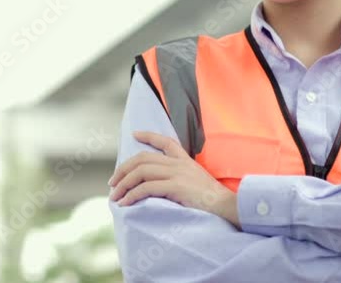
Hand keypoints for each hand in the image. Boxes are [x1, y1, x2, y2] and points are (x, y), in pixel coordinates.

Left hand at [108, 131, 239, 227]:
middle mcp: (179, 163)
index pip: (165, 141)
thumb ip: (182, 178)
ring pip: (141, 172)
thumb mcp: (197, 182)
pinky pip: (146, 188)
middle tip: (112, 182)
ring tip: (115, 196)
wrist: (228, 207)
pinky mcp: (176, 186)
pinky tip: (125, 203)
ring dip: (123, 184)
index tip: (134, 134)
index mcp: (185, 161)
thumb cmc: (214, 201)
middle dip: (123, 169)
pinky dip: (132, 195)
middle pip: (143, 159)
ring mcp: (177, 173)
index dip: (148, 136)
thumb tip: (161, 186)